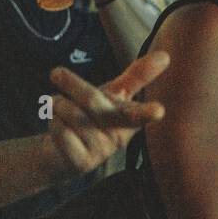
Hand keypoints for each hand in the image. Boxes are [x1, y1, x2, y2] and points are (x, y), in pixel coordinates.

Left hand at [40, 51, 168, 175]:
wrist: (62, 154)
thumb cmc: (93, 118)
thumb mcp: (115, 95)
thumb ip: (138, 75)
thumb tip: (166, 55)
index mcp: (131, 119)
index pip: (140, 112)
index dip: (148, 110)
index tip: (158, 110)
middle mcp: (119, 137)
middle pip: (92, 100)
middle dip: (72, 83)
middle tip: (56, 72)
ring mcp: (100, 152)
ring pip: (70, 113)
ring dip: (58, 106)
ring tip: (61, 113)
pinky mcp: (80, 163)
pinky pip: (59, 129)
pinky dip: (52, 122)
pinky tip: (59, 130)